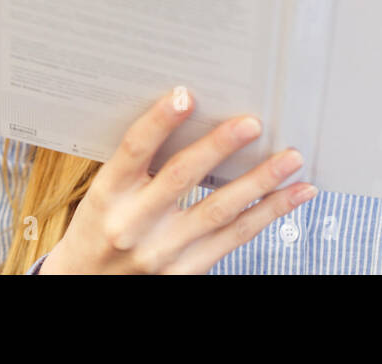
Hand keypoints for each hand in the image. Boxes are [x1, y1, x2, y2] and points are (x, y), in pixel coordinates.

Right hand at [40, 88, 317, 273]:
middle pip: (181, 177)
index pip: (133, 150)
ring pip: (219, 211)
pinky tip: (293, 194)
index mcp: (108, 195)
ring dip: (260, 182)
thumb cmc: (100, 228)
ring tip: (290, 159)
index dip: (160, 122)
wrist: (89, 285)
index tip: (185, 95)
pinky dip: (269, 213)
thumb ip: (140, 163)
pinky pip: (236, 238)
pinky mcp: (186, 271)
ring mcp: (162, 252)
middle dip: (219, 147)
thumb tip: (192, 113)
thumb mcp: (105, 193)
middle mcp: (134, 224)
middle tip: (252, 122)